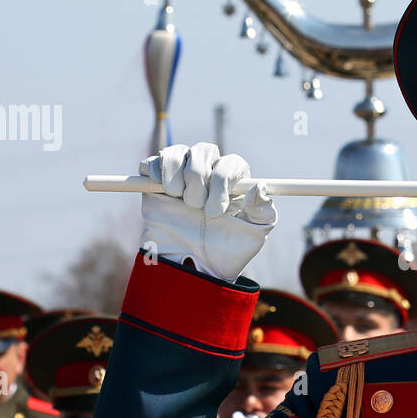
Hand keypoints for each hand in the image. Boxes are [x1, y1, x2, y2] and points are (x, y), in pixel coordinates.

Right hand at [139, 143, 276, 281]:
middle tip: (196, 207)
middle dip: (198, 178)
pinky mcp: (155, 183)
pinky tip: (163, 191)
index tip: (215, 211)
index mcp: (232, 180)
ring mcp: (181, 174)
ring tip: (179, 200)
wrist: (192, 267)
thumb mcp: (254, 234)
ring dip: (176, 175)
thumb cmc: (227, 249)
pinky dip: (156, 171)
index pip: (230, 163)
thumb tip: (259, 187)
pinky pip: (153, 162)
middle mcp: (208, 171)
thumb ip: (263, 210)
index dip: (221, 181)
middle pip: (204, 150)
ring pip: (177, 151)